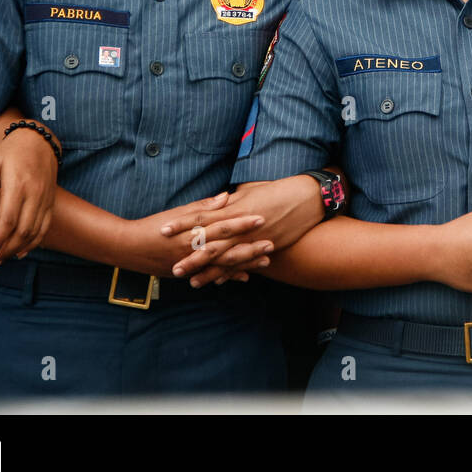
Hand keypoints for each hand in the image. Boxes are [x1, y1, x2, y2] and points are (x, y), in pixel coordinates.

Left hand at [0, 125, 57, 267]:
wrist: (40, 138)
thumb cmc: (12, 150)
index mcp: (19, 185)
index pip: (8, 219)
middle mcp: (35, 194)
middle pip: (23, 230)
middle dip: (6, 250)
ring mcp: (46, 198)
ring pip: (36, 231)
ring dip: (19, 249)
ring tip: (2, 260)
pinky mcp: (51, 200)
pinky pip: (46, 226)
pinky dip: (35, 241)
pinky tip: (22, 251)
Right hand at [122, 192, 269, 279]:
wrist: (128, 248)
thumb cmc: (154, 226)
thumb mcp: (178, 213)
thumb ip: (203, 207)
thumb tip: (227, 196)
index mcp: (192, 231)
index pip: (221, 226)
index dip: (242, 223)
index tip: (262, 218)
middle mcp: (193, 250)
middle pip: (226, 249)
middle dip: (250, 247)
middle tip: (271, 244)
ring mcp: (191, 264)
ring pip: (222, 265)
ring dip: (245, 263)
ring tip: (265, 261)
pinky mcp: (188, 273)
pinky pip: (211, 275)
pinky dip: (228, 276)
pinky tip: (244, 276)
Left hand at [160, 177, 324, 285]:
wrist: (308, 197)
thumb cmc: (278, 189)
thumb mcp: (251, 191)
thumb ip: (231, 201)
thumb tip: (216, 204)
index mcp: (235, 208)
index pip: (202, 217)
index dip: (182, 224)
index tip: (163, 230)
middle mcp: (242, 226)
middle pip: (211, 243)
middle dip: (192, 257)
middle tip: (174, 268)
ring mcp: (254, 238)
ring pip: (227, 258)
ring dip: (209, 271)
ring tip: (193, 282)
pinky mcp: (266, 246)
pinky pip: (246, 262)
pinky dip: (232, 272)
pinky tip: (220, 281)